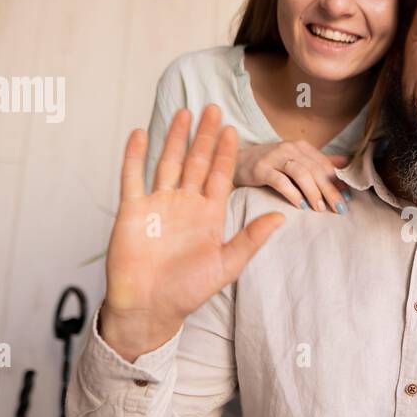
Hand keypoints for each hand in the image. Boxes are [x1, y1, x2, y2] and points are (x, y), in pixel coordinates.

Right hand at [101, 105, 284, 360]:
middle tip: (213, 108)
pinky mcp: (133, 210)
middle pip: (196, 162)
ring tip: (184, 112)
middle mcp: (184, 204)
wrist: (150, 308)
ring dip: (176, 137)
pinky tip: (141, 133)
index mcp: (208, 215)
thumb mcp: (226, 264)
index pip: (219, 175)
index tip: (233, 129)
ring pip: (168, 162)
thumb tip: (282, 217)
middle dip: (204, 135)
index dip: (226, 152)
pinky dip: (135, 155)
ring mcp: (158, 204)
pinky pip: (134, 177)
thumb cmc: (188, 291)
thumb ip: (251, 238)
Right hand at [234, 140, 351, 213]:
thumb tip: (346, 163)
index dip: (337, 181)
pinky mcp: (261, 168)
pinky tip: (300, 205)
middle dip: (329, 190)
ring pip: (300, 173)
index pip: (324, 164)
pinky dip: (292, 193)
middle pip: (315, 169)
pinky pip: (280, 180)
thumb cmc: (271, 165)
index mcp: (301, 147)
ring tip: (320, 208)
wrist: (238, 163)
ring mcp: (274, 157)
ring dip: (313, 192)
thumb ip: (320, 162)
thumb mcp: (296, 161)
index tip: (347, 198)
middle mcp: (290, 148)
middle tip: (339, 208)